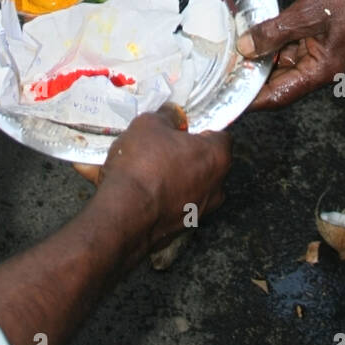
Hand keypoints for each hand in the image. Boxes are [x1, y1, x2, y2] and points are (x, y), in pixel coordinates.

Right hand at [91, 106, 230, 247]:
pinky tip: (142, 191)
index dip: (201, 129)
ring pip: (191, 186)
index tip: (182, 128)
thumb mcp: (150, 124)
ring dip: (175, 177)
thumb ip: (167, 116)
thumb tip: (172, 115)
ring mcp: (200, 211)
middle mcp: (217, 187)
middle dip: (187, 154)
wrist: (124, 214)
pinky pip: (175, 205)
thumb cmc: (143, 164)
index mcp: (217, 157)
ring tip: (147, 170)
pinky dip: (163, 198)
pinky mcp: (181, 230)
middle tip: (162, 147)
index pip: (221, 136)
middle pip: (207, 163)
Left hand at [236, 0, 344, 109]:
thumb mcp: (307, 13)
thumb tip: (246, 48)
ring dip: (260, 57)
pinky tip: (253, 33)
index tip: (228, 96)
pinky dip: (272, 42)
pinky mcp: (318, 39)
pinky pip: (290, 46)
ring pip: (282, 62)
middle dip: (251, 75)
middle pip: (278, 81)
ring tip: (232, 50)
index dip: (251, 98)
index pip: (279, 95)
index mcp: (321, 71)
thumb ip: (274, 32)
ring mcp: (320, 54)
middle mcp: (320, 68)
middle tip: (222, 69)